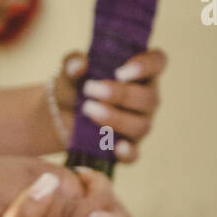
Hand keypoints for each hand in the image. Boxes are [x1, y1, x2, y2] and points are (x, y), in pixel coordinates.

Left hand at [53, 49, 167, 162]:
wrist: (59, 114)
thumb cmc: (75, 85)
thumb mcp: (70, 71)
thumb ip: (73, 63)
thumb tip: (78, 66)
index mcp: (139, 73)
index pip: (157, 62)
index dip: (146, 65)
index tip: (121, 72)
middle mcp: (146, 98)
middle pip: (148, 98)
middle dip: (120, 94)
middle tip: (90, 89)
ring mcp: (139, 124)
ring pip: (141, 125)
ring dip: (115, 118)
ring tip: (87, 109)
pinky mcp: (126, 148)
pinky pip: (135, 154)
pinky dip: (128, 153)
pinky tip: (116, 147)